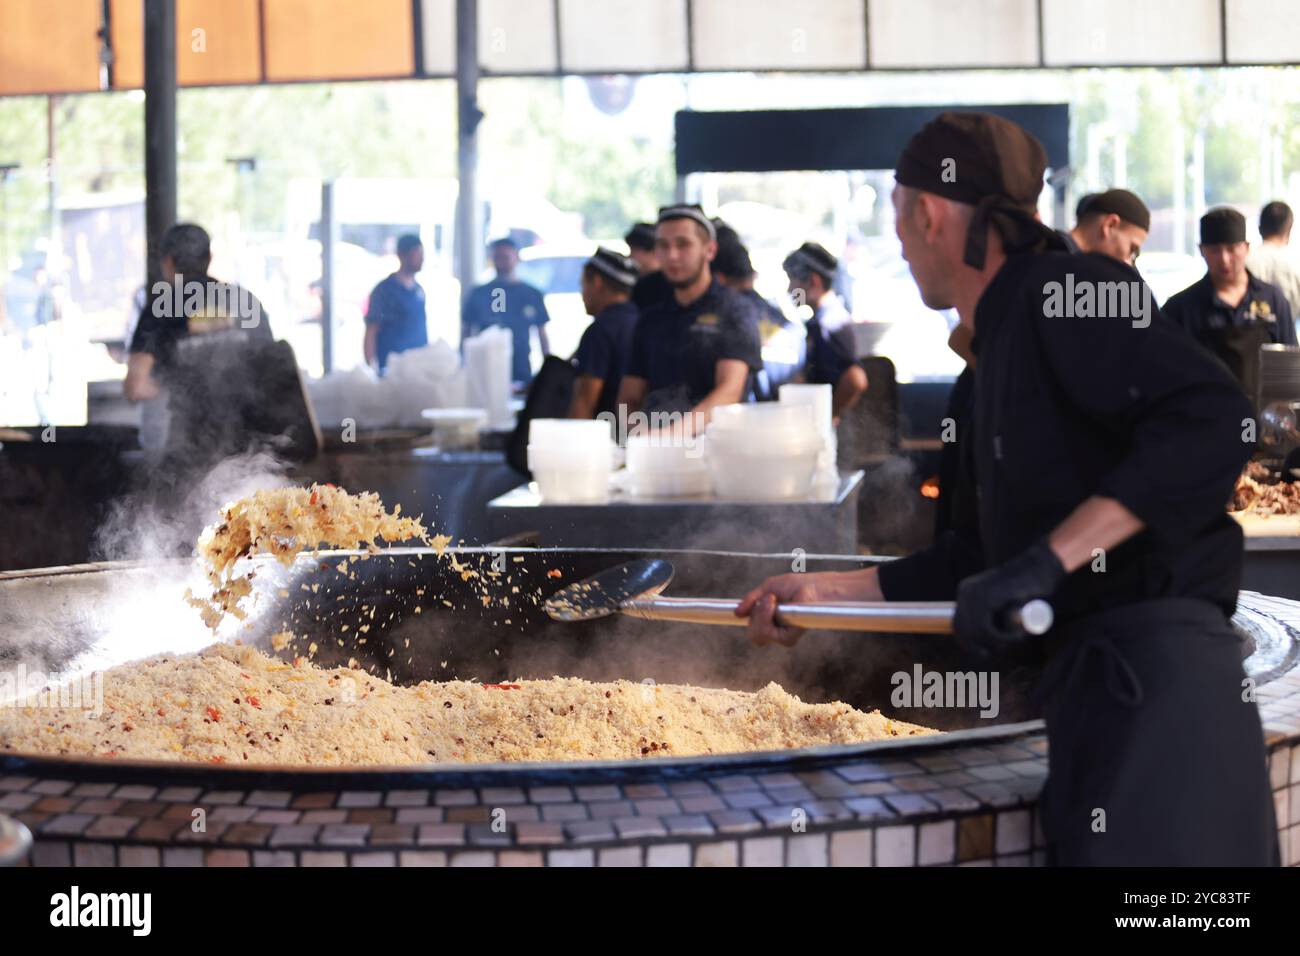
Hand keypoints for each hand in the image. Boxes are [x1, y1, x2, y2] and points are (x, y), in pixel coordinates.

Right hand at [736, 569, 879, 647]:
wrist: (817, 587)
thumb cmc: (799, 586)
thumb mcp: (770, 587)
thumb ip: (752, 600)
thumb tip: (736, 613)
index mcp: (771, 620)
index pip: (753, 628)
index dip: (746, 620)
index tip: (738, 612)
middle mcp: (777, 631)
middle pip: (753, 635)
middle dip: (754, 616)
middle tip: (766, 598)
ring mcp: (783, 636)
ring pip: (758, 635)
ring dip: (760, 614)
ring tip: (772, 598)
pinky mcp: (789, 637)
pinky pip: (768, 632)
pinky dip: (765, 614)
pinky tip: (774, 601)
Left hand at [953, 540, 1064, 661]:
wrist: (1042, 566)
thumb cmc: (1026, 588)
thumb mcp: (1002, 604)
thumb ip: (991, 618)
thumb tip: (980, 646)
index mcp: (965, 593)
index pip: (957, 625)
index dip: (968, 644)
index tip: (985, 652)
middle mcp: (966, 592)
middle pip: (964, 631)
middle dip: (980, 647)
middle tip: (1002, 648)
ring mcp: (976, 593)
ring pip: (977, 632)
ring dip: (996, 643)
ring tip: (1017, 637)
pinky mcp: (990, 596)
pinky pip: (986, 628)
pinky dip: (1002, 638)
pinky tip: (1018, 635)